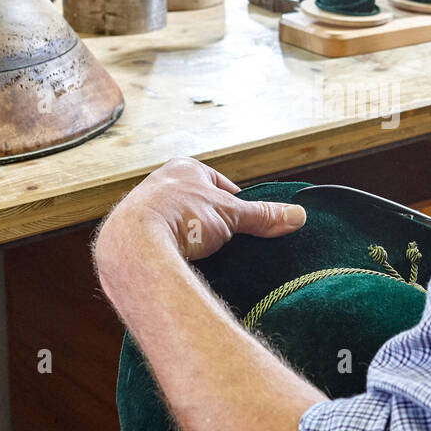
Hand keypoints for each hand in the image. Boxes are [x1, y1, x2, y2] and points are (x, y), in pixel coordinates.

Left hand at [94, 157, 306, 273]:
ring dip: (193, 238)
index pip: (220, 186)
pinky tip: (184, 262)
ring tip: (206, 256)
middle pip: (199, 205)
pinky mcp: (132, 234)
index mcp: (184, 168)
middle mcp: (160, 183)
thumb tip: (298, 216)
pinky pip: (162, 240)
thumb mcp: (232, 214)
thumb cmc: (181, 216)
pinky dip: (175, 250)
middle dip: (214, 223)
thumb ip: (264, 216)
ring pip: (179, 222)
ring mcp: (143, 208)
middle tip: (228, 243)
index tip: (245, 225)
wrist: (135, 244)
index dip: (236, 206)